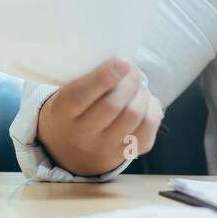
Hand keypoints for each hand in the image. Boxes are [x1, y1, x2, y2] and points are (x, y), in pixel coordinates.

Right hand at [35, 58, 162, 176]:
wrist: (67, 151)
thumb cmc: (72, 111)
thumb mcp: (68, 93)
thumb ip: (90, 80)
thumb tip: (124, 65)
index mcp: (63, 113)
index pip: (82, 95)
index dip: (105, 77)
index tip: (122, 62)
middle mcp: (82, 135)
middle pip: (113, 105)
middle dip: (130, 81)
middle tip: (132, 70)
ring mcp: (104, 148)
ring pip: (134, 117)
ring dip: (142, 94)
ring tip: (138, 87)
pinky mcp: (123, 155)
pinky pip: (147, 132)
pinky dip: (153, 111)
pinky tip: (146, 103)